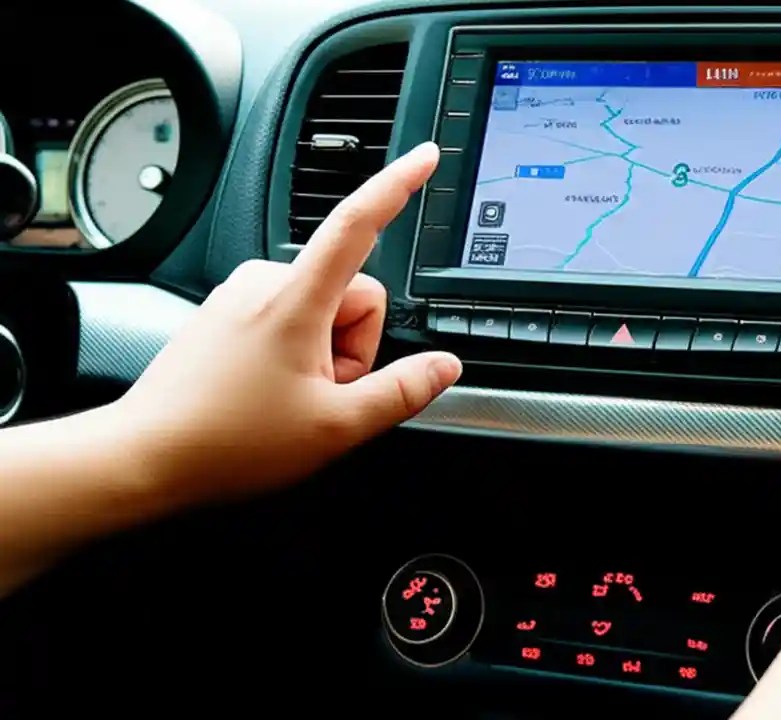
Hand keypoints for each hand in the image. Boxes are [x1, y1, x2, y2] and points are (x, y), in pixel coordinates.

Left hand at [115, 142, 460, 505]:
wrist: (146, 457)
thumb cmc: (229, 442)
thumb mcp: (336, 428)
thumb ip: (402, 392)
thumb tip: (444, 367)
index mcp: (296, 301)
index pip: (359, 225)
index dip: (398, 185)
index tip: (425, 157)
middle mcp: (265, 283)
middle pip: (354, 294)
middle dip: (355, 346)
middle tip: (325, 394)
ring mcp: (241, 296)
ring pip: (323, 309)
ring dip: (326, 353)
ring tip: (292, 398)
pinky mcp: (225, 312)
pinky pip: (289, 317)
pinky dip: (297, 352)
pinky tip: (271, 390)